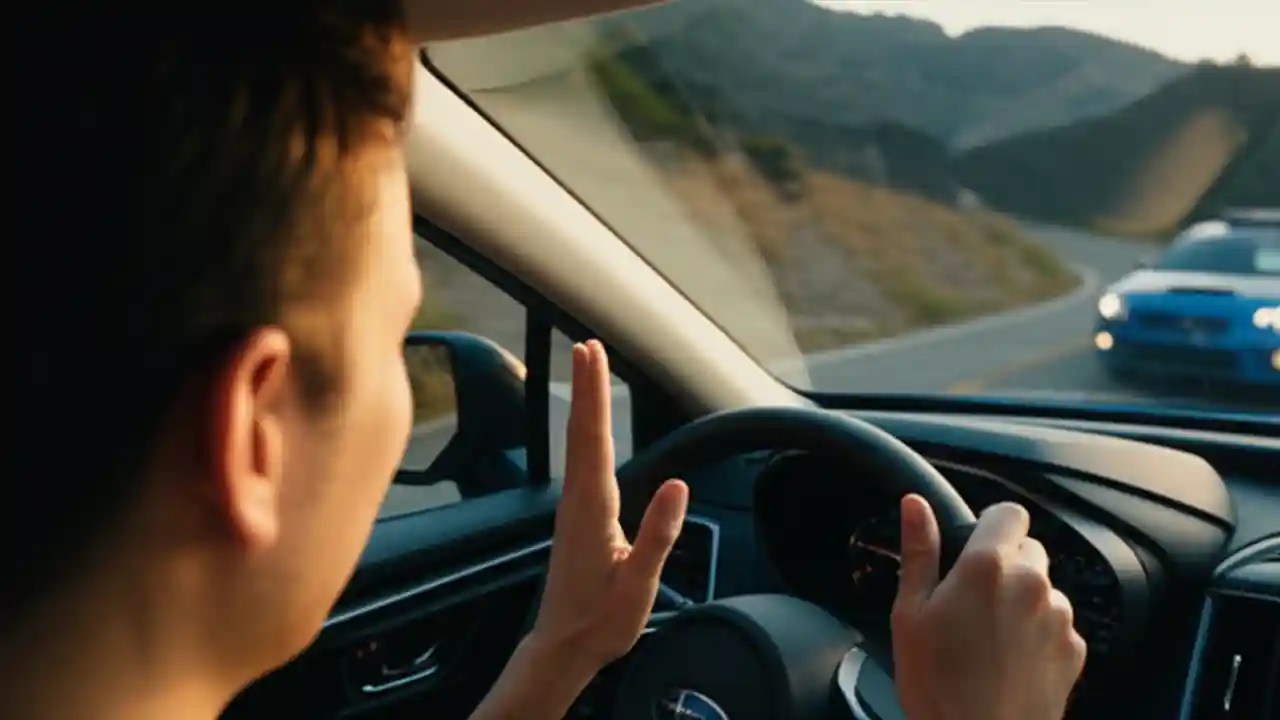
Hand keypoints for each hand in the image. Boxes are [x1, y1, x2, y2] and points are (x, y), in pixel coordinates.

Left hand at [530, 340, 688, 669]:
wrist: (563, 647)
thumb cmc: (601, 622)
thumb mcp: (637, 584)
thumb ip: (657, 535)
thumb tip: (678, 486)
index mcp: (593, 509)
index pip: (595, 439)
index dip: (595, 395)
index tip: (592, 357)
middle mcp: (578, 500)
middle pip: (582, 432)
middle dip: (586, 386)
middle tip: (586, 344)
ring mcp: (574, 507)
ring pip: (580, 443)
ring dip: (585, 403)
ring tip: (588, 370)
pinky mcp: (578, 517)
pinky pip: (583, 460)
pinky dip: (589, 431)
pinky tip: (593, 427)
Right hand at [891, 496, 1086, 719]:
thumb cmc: (936, 684)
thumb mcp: (909, 614)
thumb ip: (919, 551)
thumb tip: (915, 504)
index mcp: (988, 567)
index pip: (1009, 513)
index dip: (990, 525)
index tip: (974, 547)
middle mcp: (1032, 584)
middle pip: (1029, 550)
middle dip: (1005, 565)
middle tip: (972, 601)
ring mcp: (1059, 618)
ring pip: (1044, 588)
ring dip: (1023, 600)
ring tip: (990, 637)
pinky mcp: (1075, 650)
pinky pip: (1058, 624)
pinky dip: (1038, 632)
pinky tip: (1010, 660)